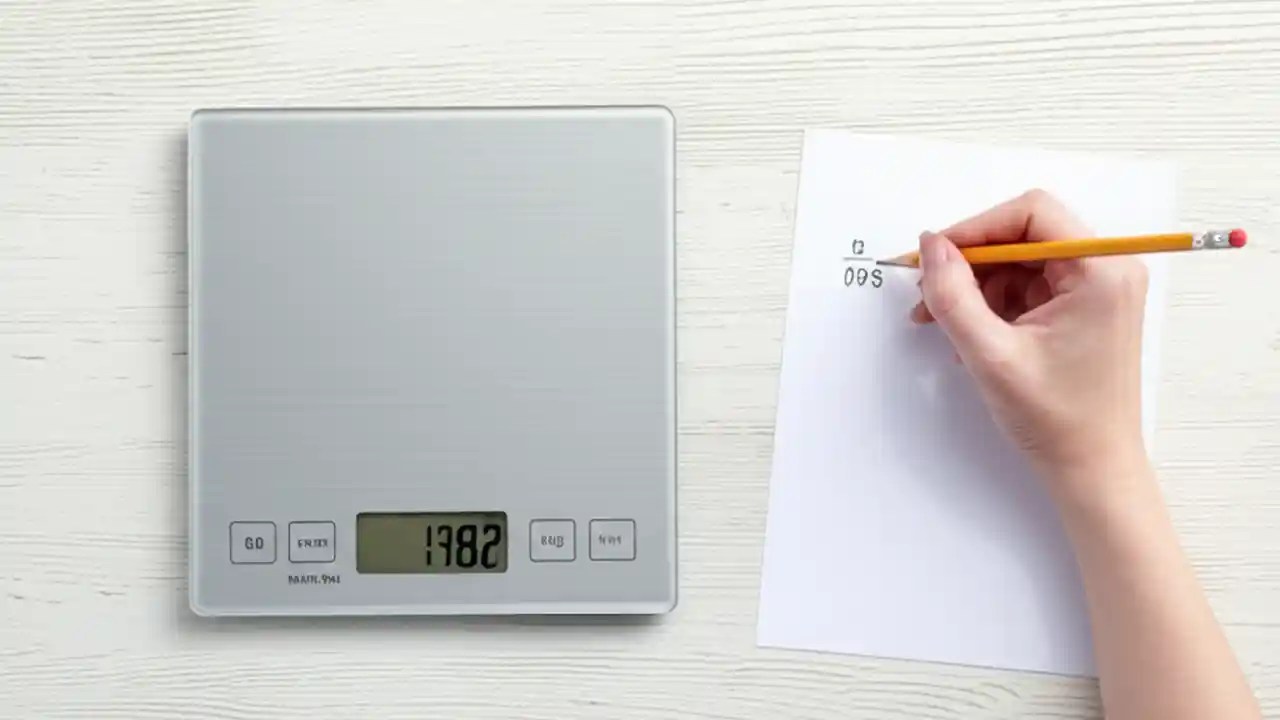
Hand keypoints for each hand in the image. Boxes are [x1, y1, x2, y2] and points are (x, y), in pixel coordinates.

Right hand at [912, 189, 1153, 506]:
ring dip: (976, 287)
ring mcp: (1096, 290)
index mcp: (1102, 271)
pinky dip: (992, 305)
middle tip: (930, 291)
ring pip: (1019, 261)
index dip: (976, 228)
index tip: (937, 256)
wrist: (1092, 469)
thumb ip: (952, 295)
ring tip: (946, 324)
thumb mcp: (991, 354)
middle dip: (971, 262)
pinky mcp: (1081, 309)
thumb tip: (930, 246)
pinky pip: (1027, 287)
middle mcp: (1107, 270)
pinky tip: (971, 336)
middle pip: (1023, 234)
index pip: (1031, 213)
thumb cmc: (1059, 420)